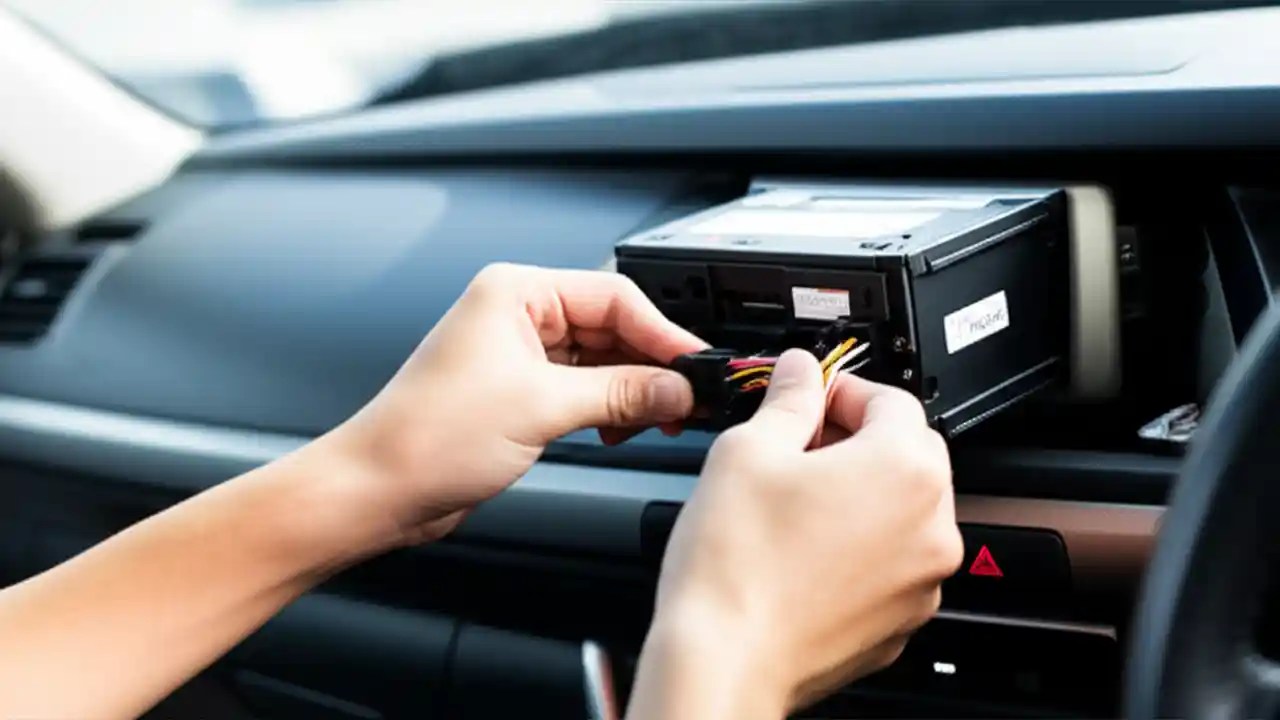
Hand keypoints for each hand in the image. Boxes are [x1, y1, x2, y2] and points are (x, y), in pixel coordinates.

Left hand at [319, 263, 706, 548]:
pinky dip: (608, 408)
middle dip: (649, 365)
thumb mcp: (543, 407)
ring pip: (601, 361)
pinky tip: (619, 429)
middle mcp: (517, 315)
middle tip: (684, 400)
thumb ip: (621, 393)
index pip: (614, 297)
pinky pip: (583, 389)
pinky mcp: (520, 391)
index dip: (661, 332)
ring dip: (631, 391)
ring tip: (654, 420)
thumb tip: (676, 388)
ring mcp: (518, 355)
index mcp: (515, 292)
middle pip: (611, 327)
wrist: (380, 488)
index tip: (694, 365)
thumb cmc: (427, 436)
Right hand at [630, 349, 961, 717]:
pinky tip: (802, 548)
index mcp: (905, 471)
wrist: (723, 662)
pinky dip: (858, 546)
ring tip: (792, 502)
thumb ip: (788, 399)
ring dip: (858, 494)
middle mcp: (931, 527)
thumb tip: (800, 372)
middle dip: (854, 440)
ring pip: (900, 510)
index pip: (891, 399)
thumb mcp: (747, 451)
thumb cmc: (735, 567)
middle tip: (795, 446)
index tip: (807, 396)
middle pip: (907, 454)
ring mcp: (922, 581)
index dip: (840, 389)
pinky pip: (890, 562)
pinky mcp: (902, 620)